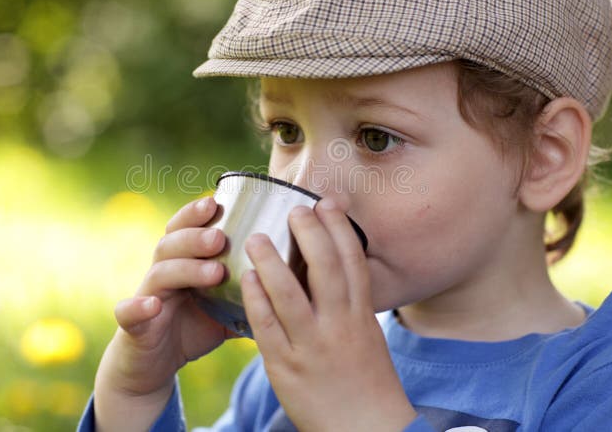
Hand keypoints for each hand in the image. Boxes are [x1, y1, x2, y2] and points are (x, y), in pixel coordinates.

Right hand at [94, 196, 235, 430]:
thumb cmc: (194, 327)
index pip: (186, 228)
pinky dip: (138, 306)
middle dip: (195, 236)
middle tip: (220, 237)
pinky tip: (154, 305)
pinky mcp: (134, 325)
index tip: (216, 202)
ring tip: (213, 271)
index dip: (196, 212)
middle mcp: (163, 272)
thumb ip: (251, 290)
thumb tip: (295, 278)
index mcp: (185, 261)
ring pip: (159, 272)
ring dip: (185, 268)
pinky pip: (129, 313)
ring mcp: (147, 296)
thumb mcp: (227, 306)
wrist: (153, 365)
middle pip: (172, 242)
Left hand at [241, 198, 416, 431]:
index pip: (354, 263)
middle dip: (312, 234)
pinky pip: (268, 327)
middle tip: (295, 208)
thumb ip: (348, 304)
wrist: (364, 430)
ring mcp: (312, 347)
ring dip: (272, 262)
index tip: (329, 202)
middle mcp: (340, 327)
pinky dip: (256, 299)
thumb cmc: (364, 381)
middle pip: (327, 270)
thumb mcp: (366, 337)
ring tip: (255, 237)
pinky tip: (245, 279)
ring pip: (291, 295)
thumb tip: (332, 266)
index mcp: (362, 317)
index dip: (341, 229)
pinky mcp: (286, 367)